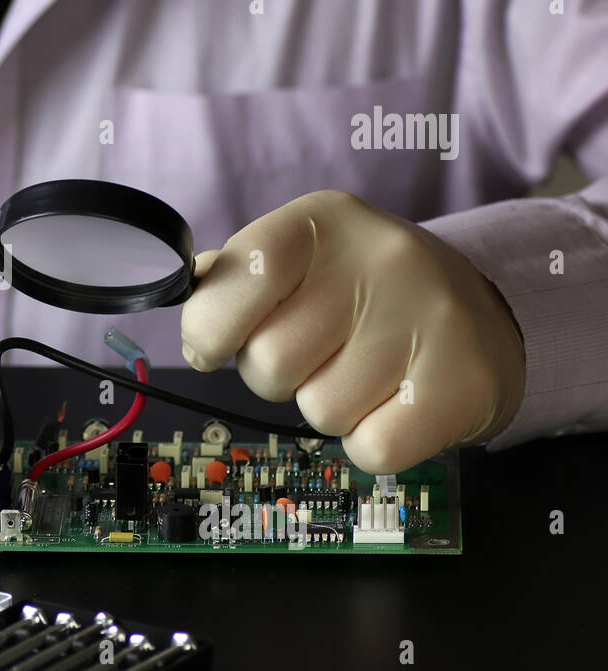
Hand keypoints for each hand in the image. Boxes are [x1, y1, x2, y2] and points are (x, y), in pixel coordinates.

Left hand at [180, 190, 524, 472]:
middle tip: (320, 355)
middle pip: (270, 362)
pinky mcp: (465, 384)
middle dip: (277, 376)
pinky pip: (371, 449)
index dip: (211, 327)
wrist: (482, 314)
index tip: (213, 346)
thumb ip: (236, 280)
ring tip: (366, 373)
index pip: (242, 274)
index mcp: (324, 221)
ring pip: (318, 413)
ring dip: (328, 408)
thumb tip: (188, 296)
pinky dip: (370, 442)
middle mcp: (383, 259)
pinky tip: (396, 405)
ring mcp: (432, 319)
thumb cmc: (362, 294)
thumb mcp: (300, 260)